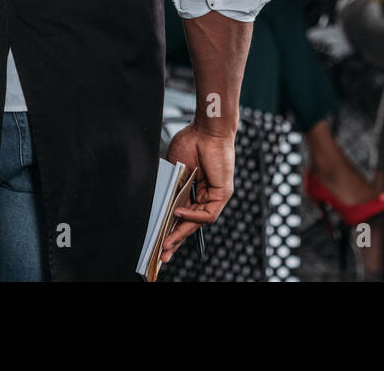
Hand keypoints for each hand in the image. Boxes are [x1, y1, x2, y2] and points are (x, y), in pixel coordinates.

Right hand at [159, 123, 235, 263]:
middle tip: (163, 254)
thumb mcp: (176, 171)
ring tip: (167, 242)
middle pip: (191, 224)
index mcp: (195, 189)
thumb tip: (163, 208)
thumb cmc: (192, 143)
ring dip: (181, 233)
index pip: (184, 215)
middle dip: (176, 240)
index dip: (172, 229)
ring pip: (199, 222)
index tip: (159, 242)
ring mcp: (216, 195)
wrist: (206, 129)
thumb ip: (172, 190)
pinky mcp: (223, 193)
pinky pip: (208, 214)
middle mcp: (207, 195)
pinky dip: (192, 216)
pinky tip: (179, 214)